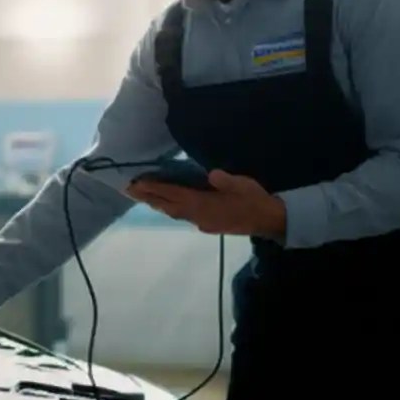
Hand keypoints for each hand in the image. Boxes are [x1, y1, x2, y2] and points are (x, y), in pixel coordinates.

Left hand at [127, 169, 286, 238]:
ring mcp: (202, 222)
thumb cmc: (255, 200)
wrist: (269, 221)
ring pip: (173, 212)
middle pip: (167, 206)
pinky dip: (171, 208)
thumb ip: (226, 181)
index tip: (136, 184)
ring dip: (158, 203)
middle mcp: (197, 216)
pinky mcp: (207, 225)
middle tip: (130, 189)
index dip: (154, 188)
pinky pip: (182, 216)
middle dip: (149, 197)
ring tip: (144, 195)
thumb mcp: (242, 185)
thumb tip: (212, 174)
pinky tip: (169, 203)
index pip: (173, 195)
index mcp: (204, 205)